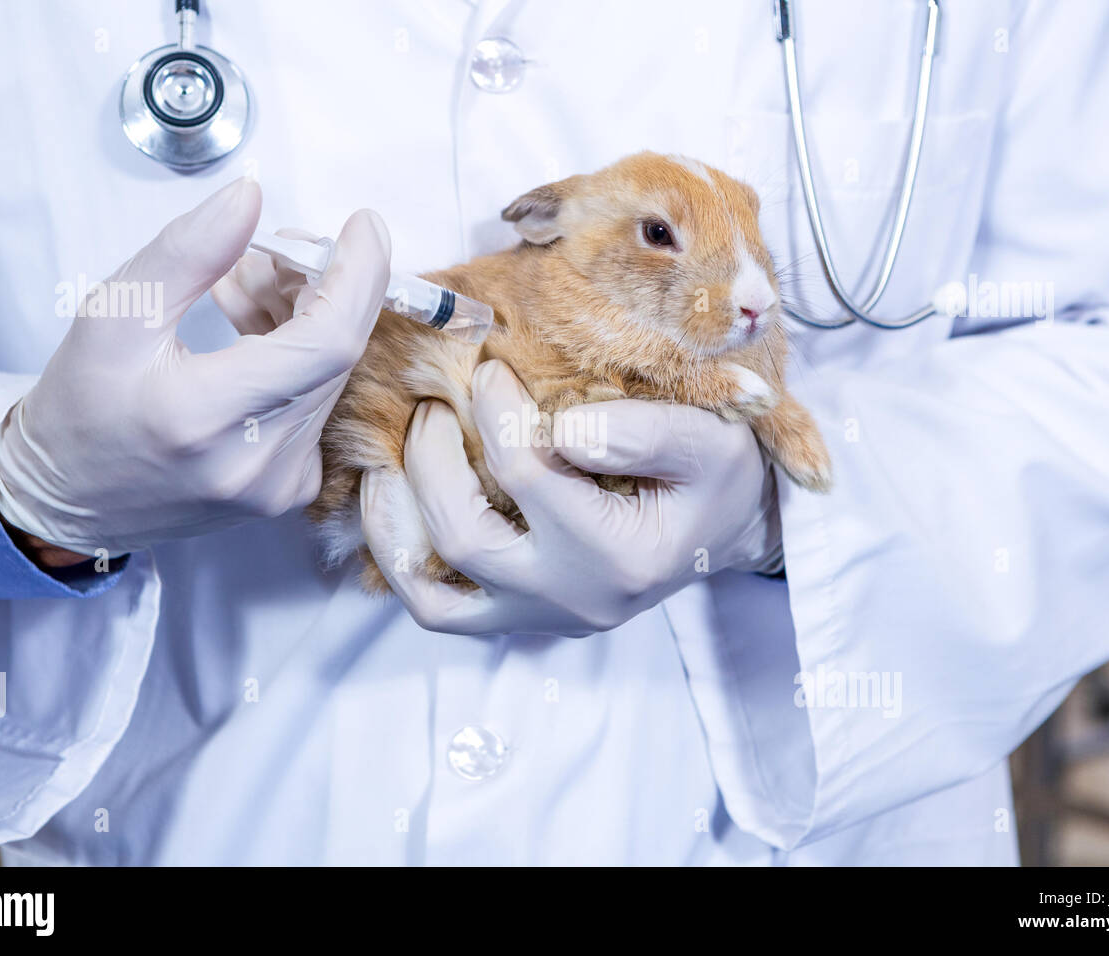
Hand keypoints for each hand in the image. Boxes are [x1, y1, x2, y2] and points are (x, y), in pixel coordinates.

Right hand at [0, 179, 390, 553]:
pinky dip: (297, 358)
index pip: (327, 344)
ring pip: (328, 377)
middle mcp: (256, 465)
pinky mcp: (289, 490)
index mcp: (207, 418)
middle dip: (320, 287)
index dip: (358, 277)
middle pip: (334, 354)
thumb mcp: (115, 312)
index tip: (361, 227)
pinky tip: (253, 333)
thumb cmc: (83, 406)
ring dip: (304, 320)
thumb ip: (188, 251)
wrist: (70, 496)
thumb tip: (251, 199)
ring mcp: (279, 485)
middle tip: (275, 250)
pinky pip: (316, 404)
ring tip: (243, 288)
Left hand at [361, 360, 780, 636]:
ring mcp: (540, 618)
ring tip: (383, 465)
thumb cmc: (718, 478)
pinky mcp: (520, 619)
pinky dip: (405, 562)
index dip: (495, 413)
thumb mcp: (709, 441)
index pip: (529, 476)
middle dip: (431, 462)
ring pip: (433, 597)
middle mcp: (572, 600)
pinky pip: (439, 607)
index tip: (488, 371)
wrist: (725, 528)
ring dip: (397, 527)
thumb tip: (562, 430)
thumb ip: (647, 433)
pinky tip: (398, 509)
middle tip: (431, 407)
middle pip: (465, 538)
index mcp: (620, 556)